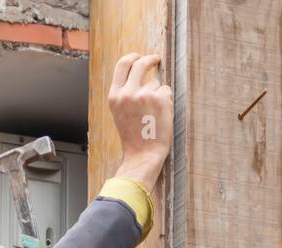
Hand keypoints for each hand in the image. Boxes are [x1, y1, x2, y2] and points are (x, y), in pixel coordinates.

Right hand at [108, 52, 172, 192]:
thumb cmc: (134, 139)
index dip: (133, 57)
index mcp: (115, 96)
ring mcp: (144, 94)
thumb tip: (138, 75)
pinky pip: (166, 92)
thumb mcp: (120, 113)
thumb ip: (125, 94)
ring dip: (158, 94)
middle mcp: (127, 92)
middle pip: (140, 64)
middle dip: (150, 59)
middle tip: (156, 59)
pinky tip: (161, 117)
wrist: (142, 155)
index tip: (140, 56)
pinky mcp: (159, 99)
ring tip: (154, 115)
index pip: (122, 65)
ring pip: (156, 83)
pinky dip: (167, 102)